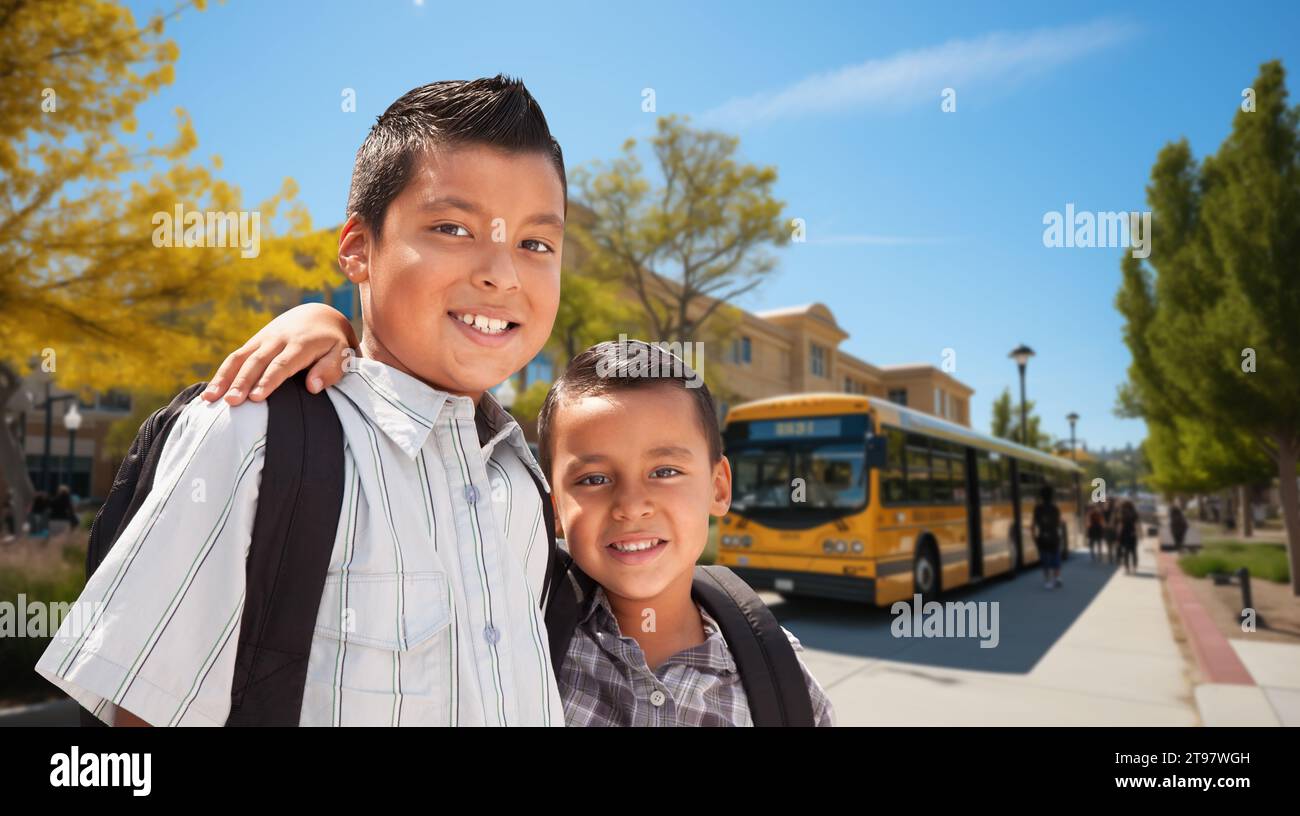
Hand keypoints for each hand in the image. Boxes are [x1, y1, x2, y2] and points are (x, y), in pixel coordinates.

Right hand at [203, 303, 358, 404]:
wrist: (319, 314)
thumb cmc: (333, 342)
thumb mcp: (343, 353)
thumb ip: (331, 369)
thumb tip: (312, 387)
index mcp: (302, 343)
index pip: (282, 364)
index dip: (269, 380)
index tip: (256, 397)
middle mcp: (279, 339)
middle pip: (257, 361)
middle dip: (242, 382)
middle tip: (231, 402)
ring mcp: (263, 339)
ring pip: (240, 357)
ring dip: (224, 378)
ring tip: (210, 399)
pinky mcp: (254, 342)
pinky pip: (235, 357)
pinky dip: (222, 373)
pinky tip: (210, 392)